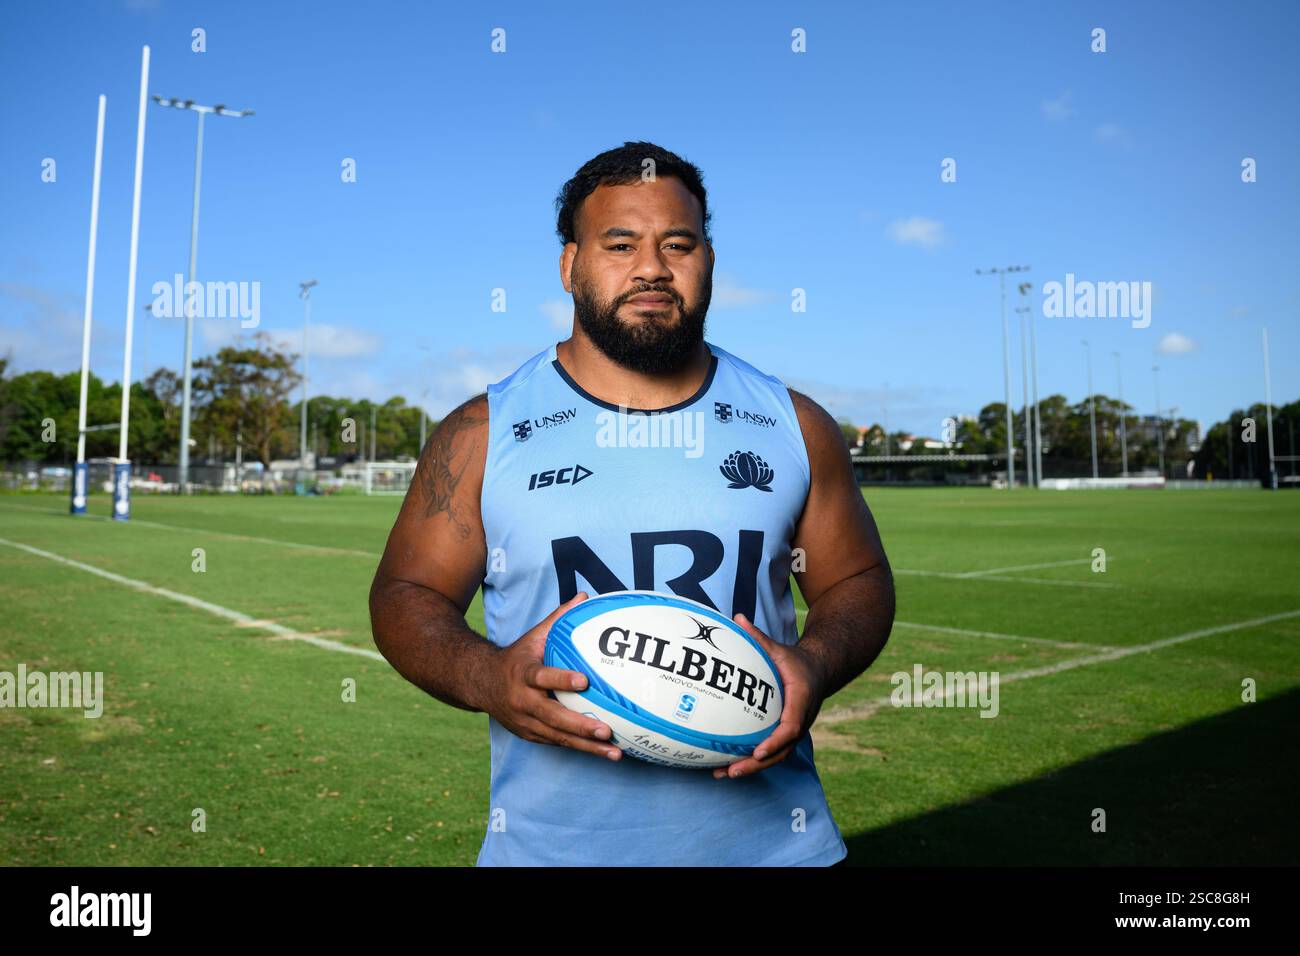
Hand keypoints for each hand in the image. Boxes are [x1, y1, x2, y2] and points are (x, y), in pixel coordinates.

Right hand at [479, 591, 621, 761]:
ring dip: (587, 746)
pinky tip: (605, 752)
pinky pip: (558, 743)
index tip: (584, 681)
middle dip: (580, 725)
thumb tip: (585, 597)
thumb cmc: (518, 658)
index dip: (561, 680)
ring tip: (615, 752)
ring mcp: (526, 722)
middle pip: (553, 716)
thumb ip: (559, 618)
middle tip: (607, 731)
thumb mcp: (533, 637)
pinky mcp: (531, 735)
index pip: (542, 677)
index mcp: (523, 675)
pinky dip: (581, 749)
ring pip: (558, 736)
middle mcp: (523, 701)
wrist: (481, 683)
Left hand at [713, 612, 826, 779]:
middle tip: (731, 771)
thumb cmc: (796, 660)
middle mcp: (800, 720)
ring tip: (723, 775)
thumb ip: (758, 637)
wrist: (820, 670)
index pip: (791, 726)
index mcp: (800, 701)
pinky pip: (771, 752)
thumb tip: (737, 618)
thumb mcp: (779, 648)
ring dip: (752, 768)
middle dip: (757, 764)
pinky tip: (728, 764)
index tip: (757, 750)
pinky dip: (753, 760)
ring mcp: (795, 730)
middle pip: (780, 751)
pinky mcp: (787, 734)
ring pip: (776, 756)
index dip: (775, 741)